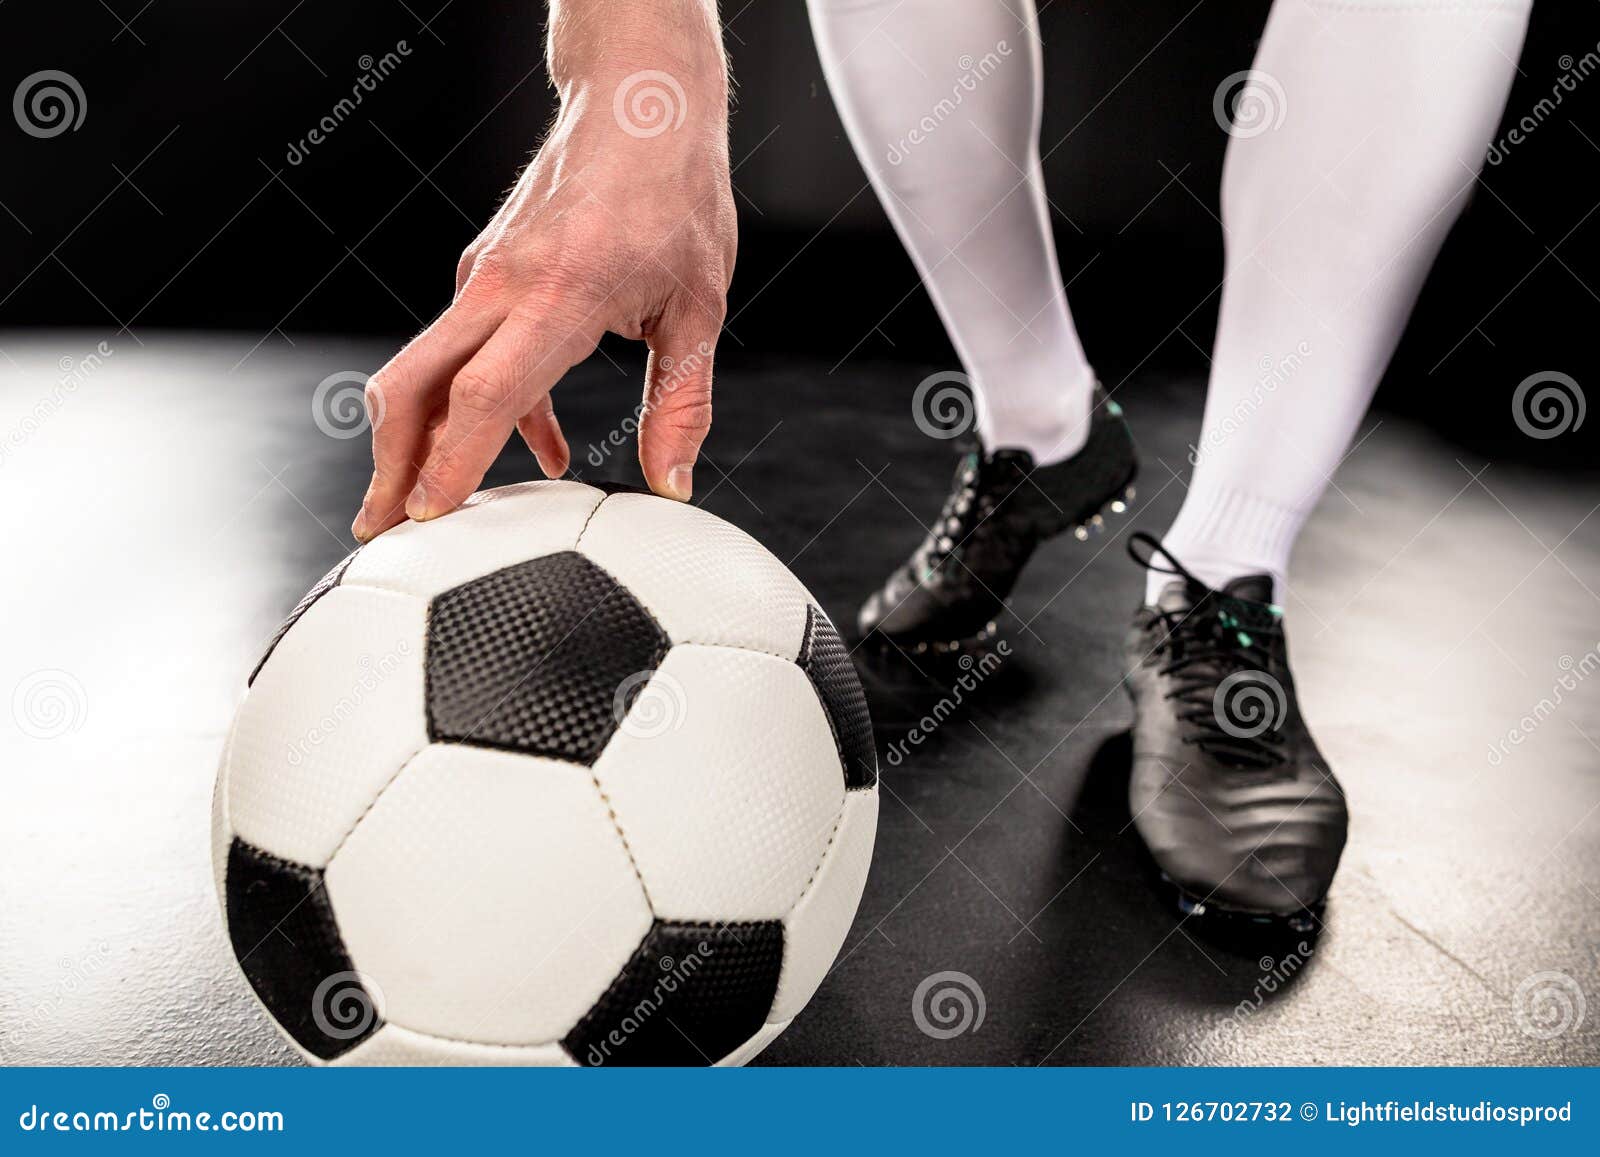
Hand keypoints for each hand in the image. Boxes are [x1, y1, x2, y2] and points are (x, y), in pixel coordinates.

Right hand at [353, 0, 734, 541]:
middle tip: (381, 529)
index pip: (485, 393)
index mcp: (560, 294)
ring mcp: (487, 274)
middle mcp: (505, 283)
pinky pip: (465, 348)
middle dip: (391, 463)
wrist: (643, 103)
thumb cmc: (678, 194)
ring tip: (419, 504)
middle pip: (417, 383)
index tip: (425, 517)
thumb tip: (671, 482)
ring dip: (416, 438)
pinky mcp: (489, 269)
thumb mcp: (699, 307)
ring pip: (425, 365)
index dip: (450, 461)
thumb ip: (682, 404)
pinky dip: (475, 402)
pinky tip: (529, 445)